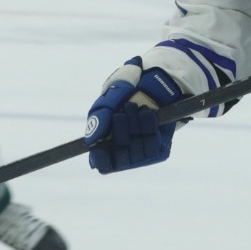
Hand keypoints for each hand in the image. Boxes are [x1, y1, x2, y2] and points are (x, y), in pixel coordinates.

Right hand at [83, 59, 184, 173]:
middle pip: (121, 156)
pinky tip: (145, 113)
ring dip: (134, 126)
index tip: (101, 147)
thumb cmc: (122, 97)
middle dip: (119, 133)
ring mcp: (143, 155)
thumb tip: (91, 141)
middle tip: (119, 114)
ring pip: (137, 150)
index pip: (103, 165)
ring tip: (131, 107)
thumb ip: (97, 119)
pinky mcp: (159, 149)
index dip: (101, 159)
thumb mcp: (106, 103)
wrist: (151, 84)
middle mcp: (125, 155)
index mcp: (106, 148)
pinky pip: (152, 143)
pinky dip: (147, 126)